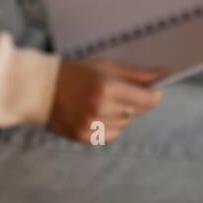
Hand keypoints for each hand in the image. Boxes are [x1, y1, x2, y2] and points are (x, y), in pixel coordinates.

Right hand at [48, 58, 163, 142]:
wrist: (38, 88)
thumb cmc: (74, 73)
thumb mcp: (103, 66)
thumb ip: (135, 74)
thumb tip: (163, 76)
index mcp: (105, 86)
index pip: (147, 100)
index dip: (153, 95)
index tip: (152, 91)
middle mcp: (100, 107)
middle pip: (136, 112)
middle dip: (133, 102)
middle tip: (115, 91)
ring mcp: (91, 124)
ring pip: (125, 124)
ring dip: (120, 114)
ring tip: (99, 101)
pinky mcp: (85, 136)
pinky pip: (112, 134)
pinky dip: (109, 125)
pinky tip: (94, 113)